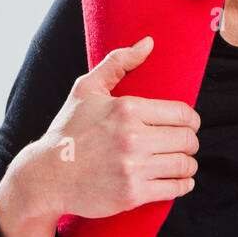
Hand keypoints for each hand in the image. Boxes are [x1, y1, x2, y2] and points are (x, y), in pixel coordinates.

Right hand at [0, 37, 200, 236]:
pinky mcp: (131, 194)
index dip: (191, 120)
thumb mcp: (87, 89)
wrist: (46, 176)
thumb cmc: (68, 130)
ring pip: (184, 164)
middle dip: (190, 142)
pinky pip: (173, 188)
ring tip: (184, 162)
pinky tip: (180, 180)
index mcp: (127, 108)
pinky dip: (183, 184)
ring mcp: (132, 168)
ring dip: (189, 164)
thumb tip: (149, 42)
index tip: (188, 125)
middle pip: (187, 139)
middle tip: (184, 144)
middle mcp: (132, 137)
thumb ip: (118, 62)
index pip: (182, 113)